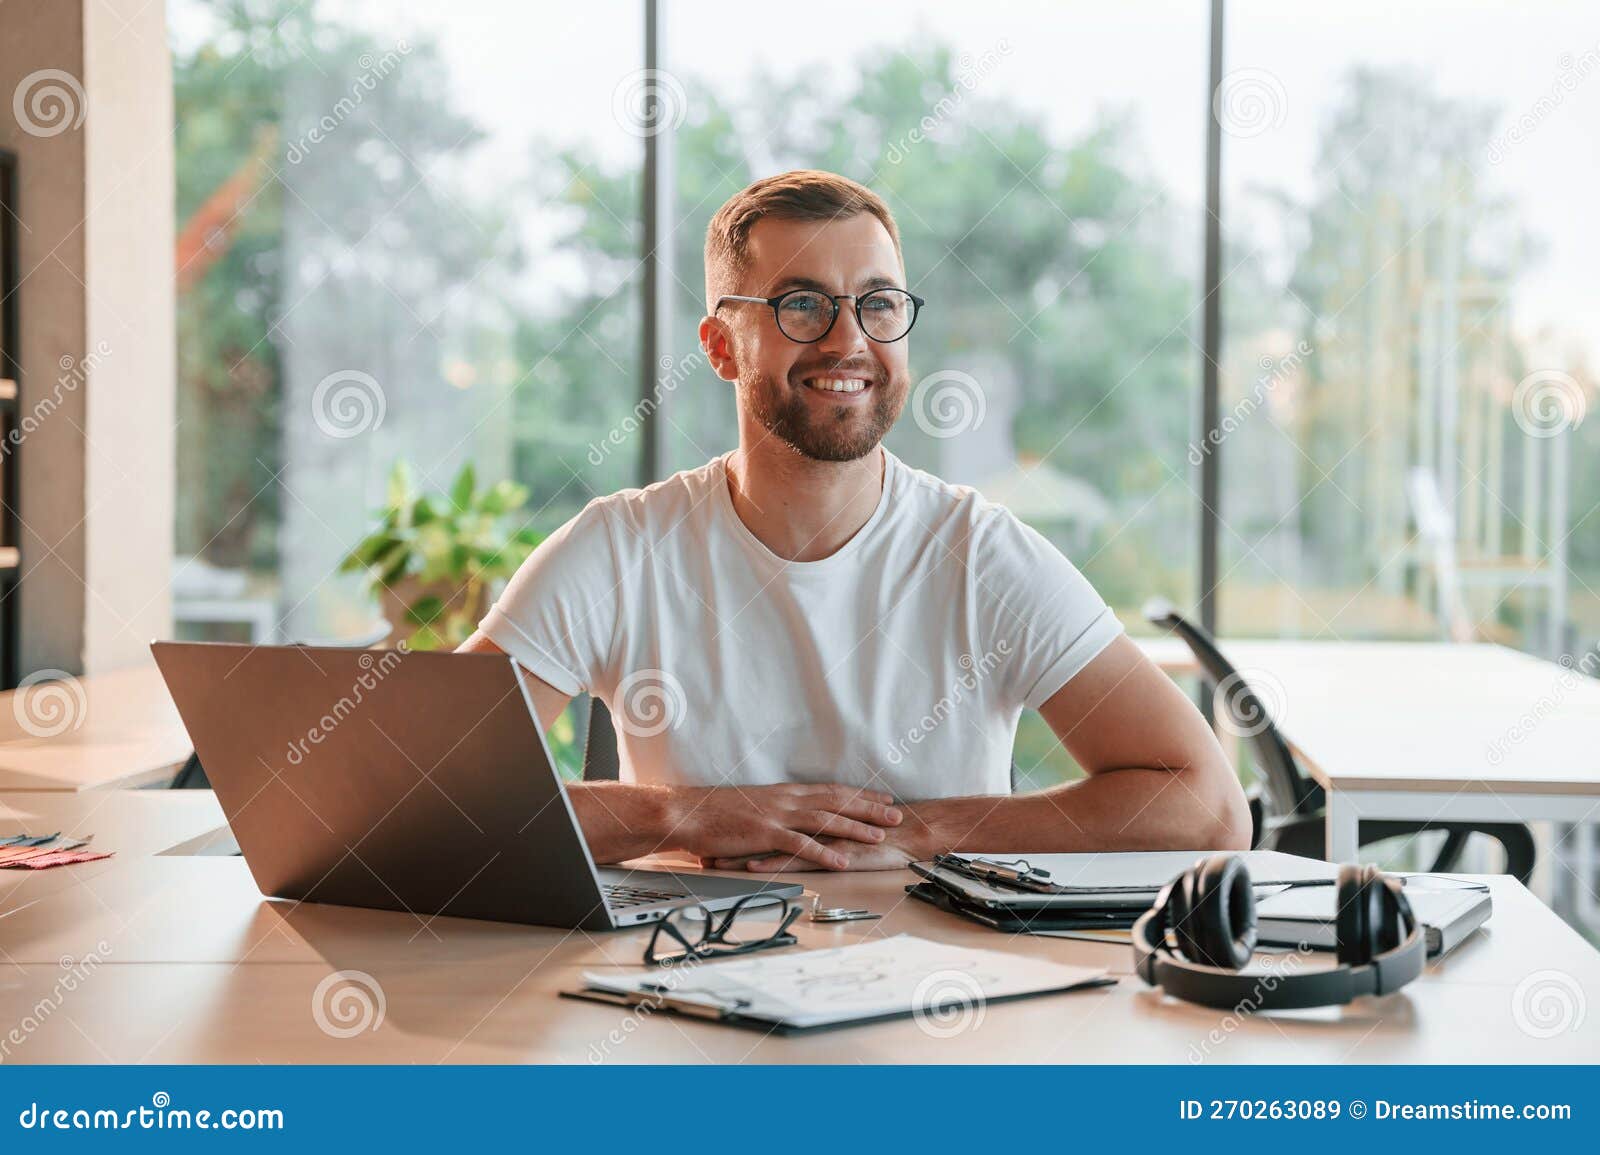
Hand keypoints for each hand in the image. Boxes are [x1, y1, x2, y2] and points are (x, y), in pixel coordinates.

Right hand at [666, 783, 902, 871]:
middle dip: (869, 808)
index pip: (830, 790)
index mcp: (784, 792)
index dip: (859, 794)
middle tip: (897, 814)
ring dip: (855, 828)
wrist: (687, 812)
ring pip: (825, 819)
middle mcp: (786, 799)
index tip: (882, 798)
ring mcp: (776, 815)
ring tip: (879, 836)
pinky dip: (823, 852)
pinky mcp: (765, 834)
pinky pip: (800, 844)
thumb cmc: (714, 812)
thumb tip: (791, 819)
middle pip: (836, 801)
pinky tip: (841, 860)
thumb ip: (775, 811)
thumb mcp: (752, 806)